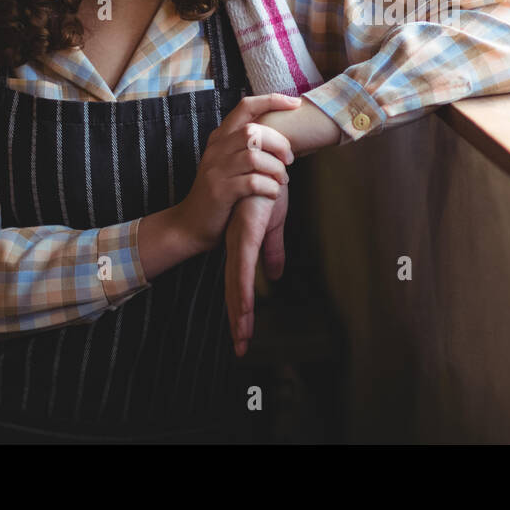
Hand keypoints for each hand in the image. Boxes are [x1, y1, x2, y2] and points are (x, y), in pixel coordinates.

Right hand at [175, 93, 300, 256]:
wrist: (190, 225)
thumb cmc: (219, 193)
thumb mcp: (228, 163)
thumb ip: (246, 147)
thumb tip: (280, 134)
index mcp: (220, 138)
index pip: (245, 106)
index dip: (272, 100)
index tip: (295, 103)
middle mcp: (216, 149)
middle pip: (254, 131)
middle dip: (280, 143)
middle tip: (290, 159)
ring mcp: (216, 170)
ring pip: (255, 157)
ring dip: (276, 169)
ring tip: (282, 180)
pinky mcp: (220, 191)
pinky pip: (253, 182)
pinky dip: (270, 187)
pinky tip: (273, 194)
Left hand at [225, 183, 288, 356]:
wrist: (267, 162)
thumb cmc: (270, 188)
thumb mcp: (274, 224)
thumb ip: (273, 249)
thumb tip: (274, 274)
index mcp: (242, 246)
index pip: (239, 284)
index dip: (239, 309)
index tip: (242, 334)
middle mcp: (237, 246)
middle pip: (235, 291)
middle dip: (237, 320)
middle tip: (241, 347)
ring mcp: (240, 242)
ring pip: (237, 287)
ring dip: (240, 314)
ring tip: (243, 339)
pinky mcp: (247, 235)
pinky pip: (244, 270)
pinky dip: (244, 293)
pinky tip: (245, 310)